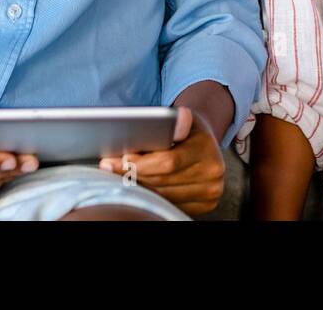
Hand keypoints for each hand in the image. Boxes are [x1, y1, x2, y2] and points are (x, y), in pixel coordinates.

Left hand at [97, 106, 224, 216]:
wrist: (207, 142)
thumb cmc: (187, 130)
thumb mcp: (180, 118)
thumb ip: (170, 122)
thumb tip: (158, 124)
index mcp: (206, 148)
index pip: (168, 162)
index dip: (141, 164)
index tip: (121, 160)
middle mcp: (213, 171)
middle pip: (162, 181)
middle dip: (134, 175)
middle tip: (110, 168)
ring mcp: (210, 191)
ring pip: (163, 196)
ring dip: (140, 187)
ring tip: (121, 177)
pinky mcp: (206, 204)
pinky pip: (171, 204)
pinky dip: (153, 196)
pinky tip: (140, 187)